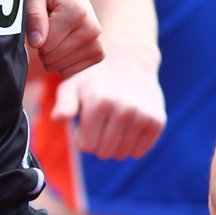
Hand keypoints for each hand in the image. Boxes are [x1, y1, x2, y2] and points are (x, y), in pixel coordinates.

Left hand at [26, 0, 103, 77]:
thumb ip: (33, 15)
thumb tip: (36, 42)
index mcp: (77, 12)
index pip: (44, 45)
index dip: (35, 36)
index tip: (41, 20)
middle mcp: (92, 28)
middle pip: (51, 58)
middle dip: (42, 47)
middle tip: (48, 27)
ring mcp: (97, 42)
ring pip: (59, 67)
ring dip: (51, 56)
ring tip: (56, 33)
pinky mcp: (98, 53)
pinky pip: (70, 72)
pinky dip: (60, 63)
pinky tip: (63, 45)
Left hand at [50, 49, 165, 159]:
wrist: (128, 60)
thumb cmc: (92, 79)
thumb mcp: (72, 86)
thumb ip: (64, 104)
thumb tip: (58, 119)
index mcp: (99, 103)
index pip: (86, 146)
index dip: (83, 138)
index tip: (85, 123)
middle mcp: (123, 109)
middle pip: (104, 153)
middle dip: (98, 142)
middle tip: (100, 122)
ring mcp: (143, 116)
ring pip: (121, 154)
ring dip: (114, 144)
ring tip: (113, 122)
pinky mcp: (157, 121)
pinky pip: (139, 152)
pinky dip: (131, 145)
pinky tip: (128, 126)